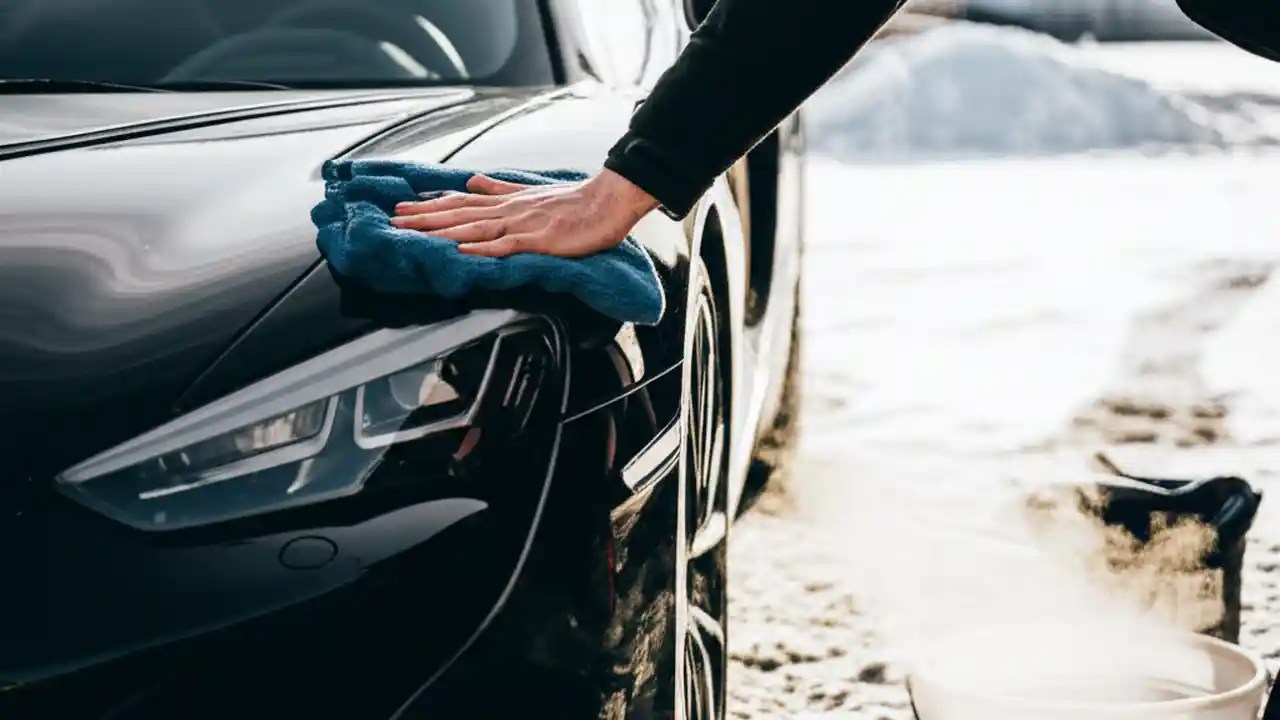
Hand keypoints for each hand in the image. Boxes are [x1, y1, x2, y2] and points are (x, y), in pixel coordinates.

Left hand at [391, 168, 658, 257]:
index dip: (430, 206)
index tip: (403, 208)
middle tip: (394, 220)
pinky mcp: (539, 239)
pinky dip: (482, 247)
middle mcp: (508, 210)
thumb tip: (473, 182)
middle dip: (424, 217)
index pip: (460, 203)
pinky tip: (463, 250)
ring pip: (475, 227)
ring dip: (443, 230)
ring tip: (416, 233)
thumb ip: (500, 189)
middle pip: (459, 213)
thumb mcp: (530, 193)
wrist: (607, 202)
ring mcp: (522, 224)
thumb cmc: (574, 203)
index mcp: (506, 201)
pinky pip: (506, 245)